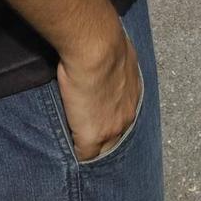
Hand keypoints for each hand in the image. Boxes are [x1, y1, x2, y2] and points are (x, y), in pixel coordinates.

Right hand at [55, 30, 142, 162]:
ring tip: (78, 157)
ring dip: (91, 151)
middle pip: (116, 141)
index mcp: (132, 98)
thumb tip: (103, 62)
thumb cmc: (103, 42)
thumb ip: (112, 68)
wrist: (97, 46)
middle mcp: (127, 117)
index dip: (108, 123)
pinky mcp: (93, 135)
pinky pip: (84, 155)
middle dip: (104, 143)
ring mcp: (112, 129)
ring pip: (102, 152)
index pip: (121, 120)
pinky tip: (68, 158)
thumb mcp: (116, 56)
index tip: (97, 123)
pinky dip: (76, 155)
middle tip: (90, 147)